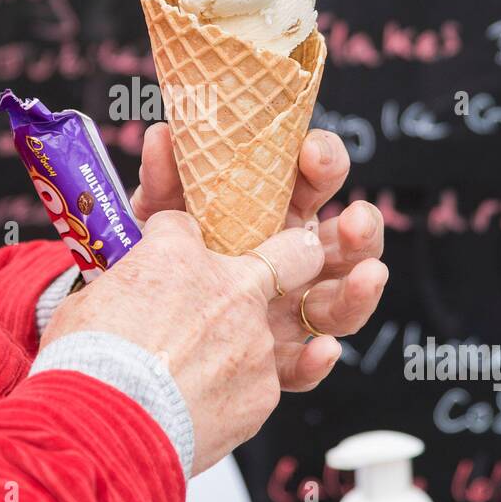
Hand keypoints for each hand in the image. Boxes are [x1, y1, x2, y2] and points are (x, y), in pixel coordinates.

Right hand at [42, 211, 322, 475]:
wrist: (102, 430)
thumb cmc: (86, 365)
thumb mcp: (88, 304)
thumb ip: (126, 288)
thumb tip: (125, 293)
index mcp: (176, 256)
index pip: (185, 227)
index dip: (172, 245)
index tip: (164, 263)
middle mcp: (229, 288)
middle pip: (289, 254)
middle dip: (297, 254)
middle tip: (296, 260)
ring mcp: (255, 341)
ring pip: (263, 332)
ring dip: (238, 348)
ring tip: (192, 381)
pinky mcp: (264, 391)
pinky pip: (255, 384)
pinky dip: (232, 394)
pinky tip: (197, 409)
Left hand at [131, 123, 386, 391]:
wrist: (132, 333)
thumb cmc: (155, 261)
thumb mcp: (158, 217)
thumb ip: (165, 182)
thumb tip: (163, 136)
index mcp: (275, 213)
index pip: (314, 180)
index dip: (322, 162)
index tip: (312, 154)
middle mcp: (293, 261)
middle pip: (344, 242)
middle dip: (360, 228)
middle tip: (356, 221)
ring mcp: (289, 312)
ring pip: (338, 304)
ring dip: (358, 289)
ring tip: (368, 276)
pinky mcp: (273, 362)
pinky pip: (303, 365)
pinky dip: (317, 361)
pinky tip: (324, 351)